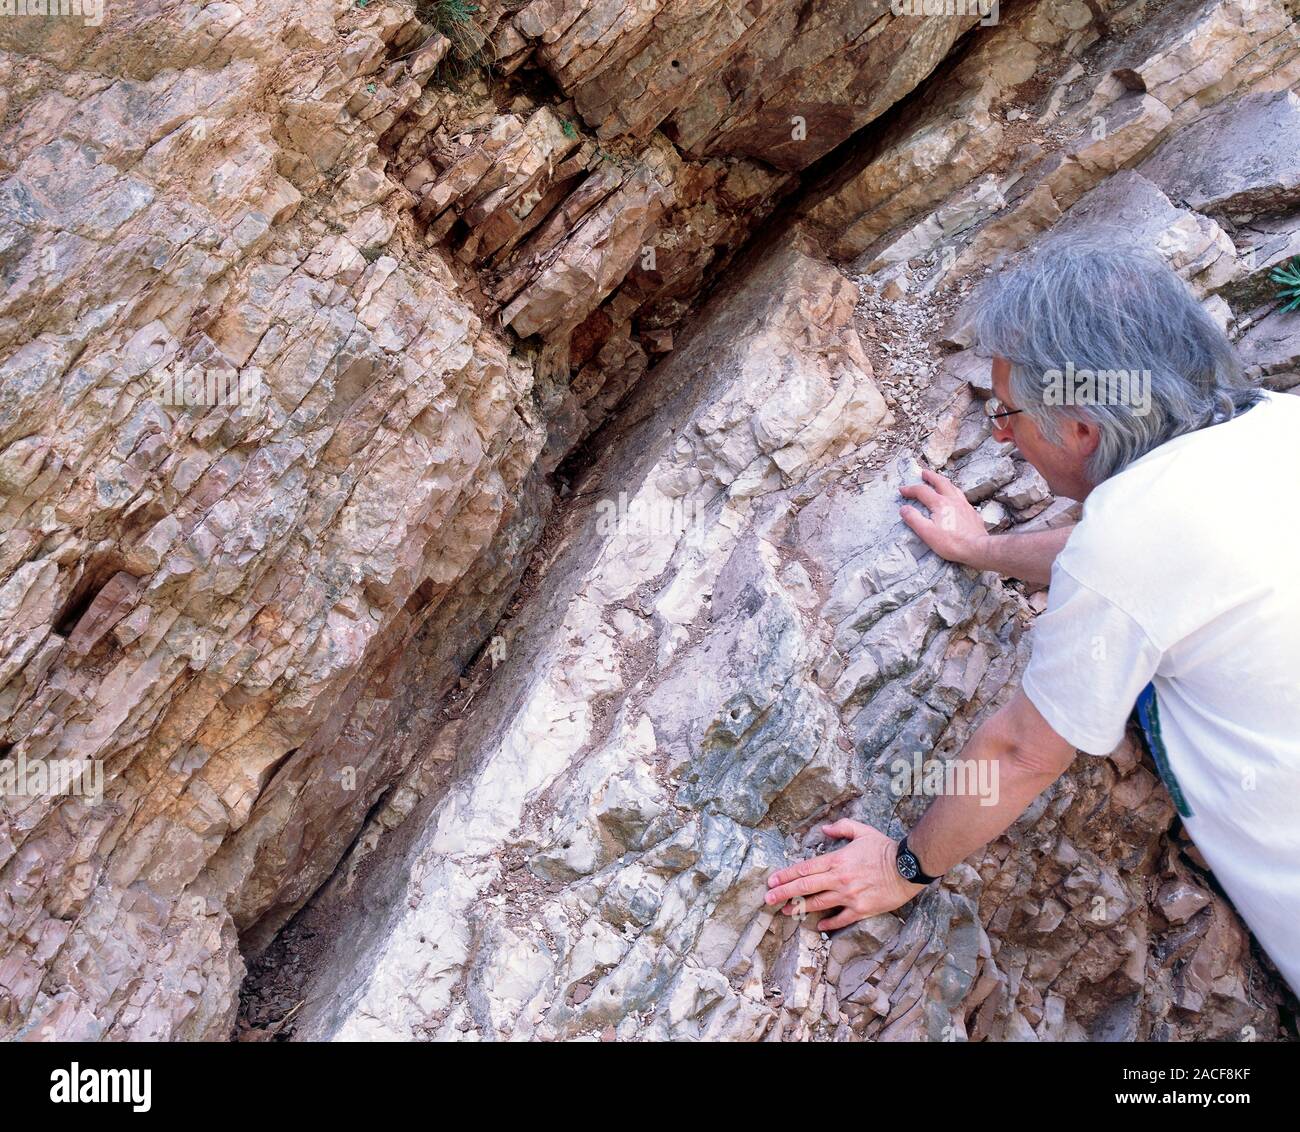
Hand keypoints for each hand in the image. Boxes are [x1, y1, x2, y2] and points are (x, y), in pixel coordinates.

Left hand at [764, 820, 925, 930]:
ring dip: (800, 908)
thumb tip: (824, 828)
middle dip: (784, 892)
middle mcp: (839, 879)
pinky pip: (841, 919)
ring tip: (785, 911)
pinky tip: (818, 925)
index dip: (786, 875)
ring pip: (819, 903)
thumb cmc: (884, 848)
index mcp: (837, 860)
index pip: (805, 868)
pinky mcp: (862, 909)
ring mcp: (849, 896)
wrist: (907, 868)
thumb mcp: (862, 830)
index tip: (772, 880)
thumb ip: (841, 827)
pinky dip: (829, 923)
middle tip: (768, 898)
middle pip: (805, 887)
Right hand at [899, 468, 988, 567]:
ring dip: (944, 482)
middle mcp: (953, 500)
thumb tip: (904, 509)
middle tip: (924, 473)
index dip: (910, 489)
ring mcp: (965, 505)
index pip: (922, 491)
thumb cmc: (951, 542)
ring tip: (940, 481)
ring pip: (954, 488)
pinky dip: (955, 494)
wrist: (977, 548)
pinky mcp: (972, 513)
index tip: (902, 490)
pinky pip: (962, 498)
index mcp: (940, 503)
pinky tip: (956, 500)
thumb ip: (914, 519)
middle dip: (931, 476)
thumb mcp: (927, 533)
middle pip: (941, 482)